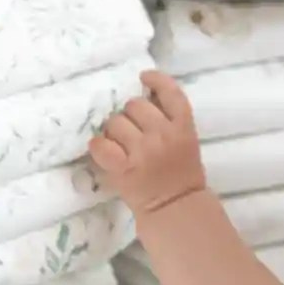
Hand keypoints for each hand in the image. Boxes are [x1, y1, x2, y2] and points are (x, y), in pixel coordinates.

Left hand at [90, 71, 205, 215]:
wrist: (176, 207)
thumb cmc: (180, 174)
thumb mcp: (185, 141)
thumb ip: (169, 120)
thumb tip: (144, 96)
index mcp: (183, 126)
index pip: (171, 92)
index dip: (156, 79)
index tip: (144, 77)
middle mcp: (163, 134)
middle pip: (135, 105)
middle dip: (129, 114)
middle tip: (131, 131)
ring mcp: (143, 150)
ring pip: (115, 122)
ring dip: (114, 131)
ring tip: (120, 145)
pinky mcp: (125, 167)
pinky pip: (101, 144)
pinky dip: (98, 145)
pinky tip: (102, 149)